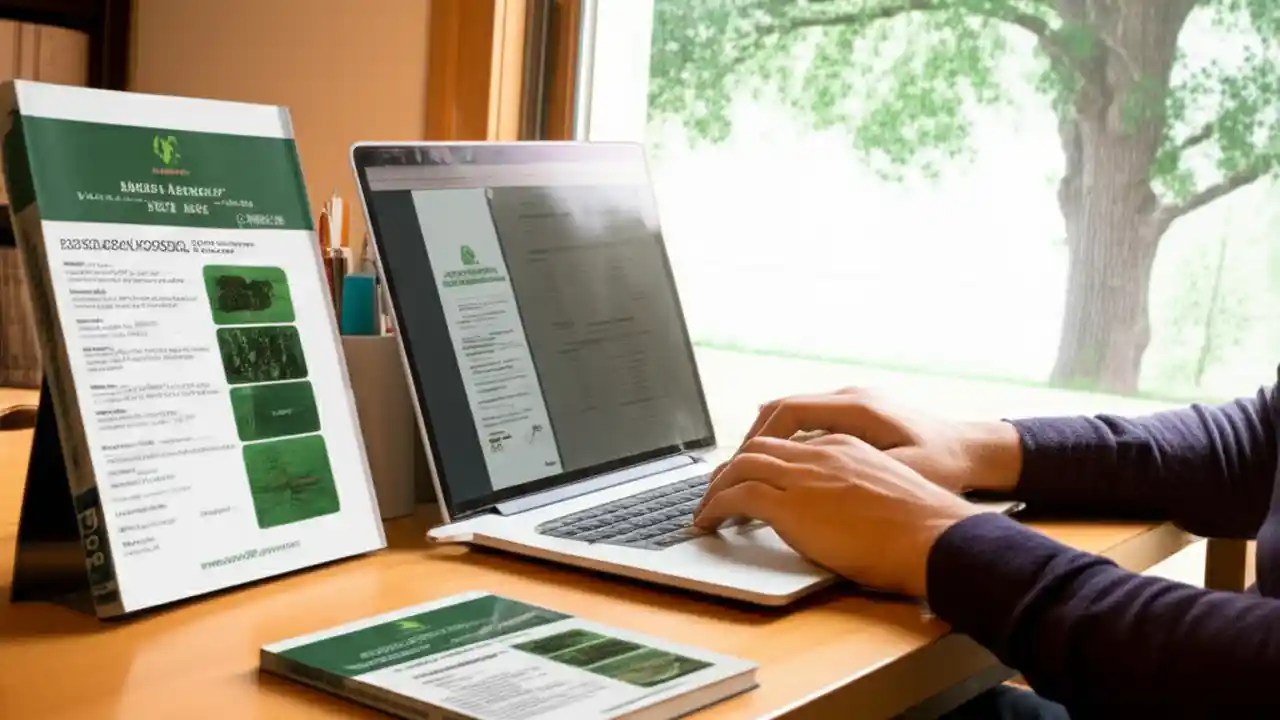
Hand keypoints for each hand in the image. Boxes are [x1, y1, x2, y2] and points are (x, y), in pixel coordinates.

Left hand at [693, 434, 986, 597]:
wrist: (934, 537)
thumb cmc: (925, 529)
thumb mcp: (892, 492)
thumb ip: (864, 492)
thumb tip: (854, 514)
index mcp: (846, 447)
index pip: (791, 444)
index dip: (766, 459)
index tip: (755, 475)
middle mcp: (820, 453)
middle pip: (758, 448)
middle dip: (733, 467)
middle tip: (719, 489)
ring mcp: (802, 476)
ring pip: (741, 466)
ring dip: (717, 486)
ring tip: (706, 508)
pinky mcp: (789, 503)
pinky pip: (736, 497)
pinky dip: (714, 507)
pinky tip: (708, 522)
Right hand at [728, 388, 1022, 493]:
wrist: (978, 451)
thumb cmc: (945, 465)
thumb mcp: (902, 473)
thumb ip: (857, 471)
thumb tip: (808, 478)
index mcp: (858, 408)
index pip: (789, 412)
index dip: (757, 439)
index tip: (737, 466)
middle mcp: (852, 398)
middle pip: (784, 410)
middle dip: (752, 441)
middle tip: (729, 472)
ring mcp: (854, 404)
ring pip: (795, 414)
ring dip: (769, 441)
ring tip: (746, 472)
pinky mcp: (859, 416)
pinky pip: (811, 421)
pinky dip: (789, 441)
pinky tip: (782, 466)